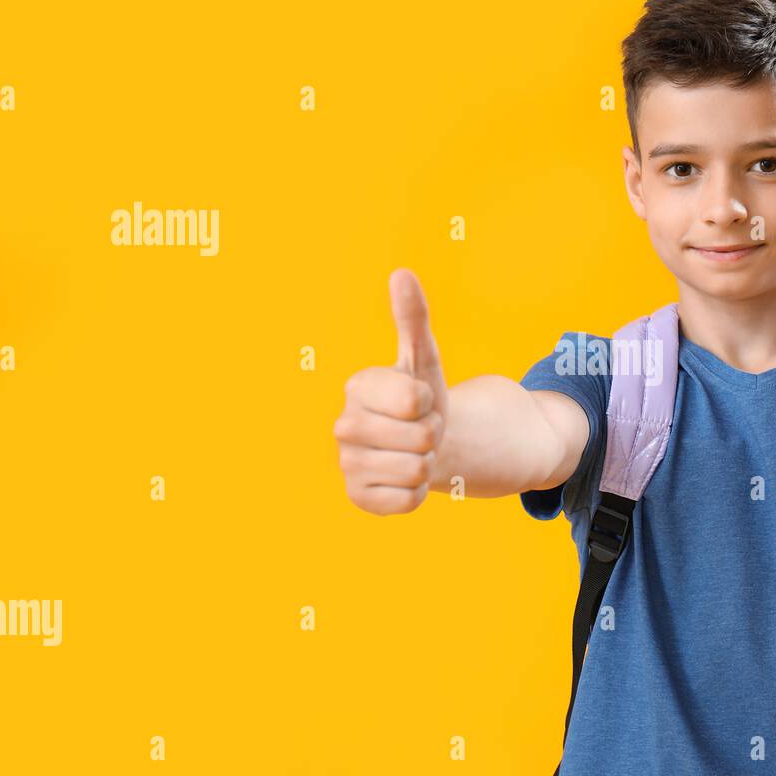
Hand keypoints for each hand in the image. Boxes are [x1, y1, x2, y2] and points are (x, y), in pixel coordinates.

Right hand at [334, 269, 449, 514]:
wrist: (421, 446)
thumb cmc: (421, 399)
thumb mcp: (423, 360)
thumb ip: (412, 318)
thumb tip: (402, 274)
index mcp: (358, 386)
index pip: (415, 400)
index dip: (430, 404)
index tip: (420, 402)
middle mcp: (344, 425)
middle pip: (420, 439)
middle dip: (432, 435)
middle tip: (419, 430)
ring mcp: (347, 464)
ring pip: (417, 470)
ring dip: (427, 464)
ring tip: (413, 453)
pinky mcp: (358, 498)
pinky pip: (408, 501)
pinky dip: (417, 492)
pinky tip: (404, 478)